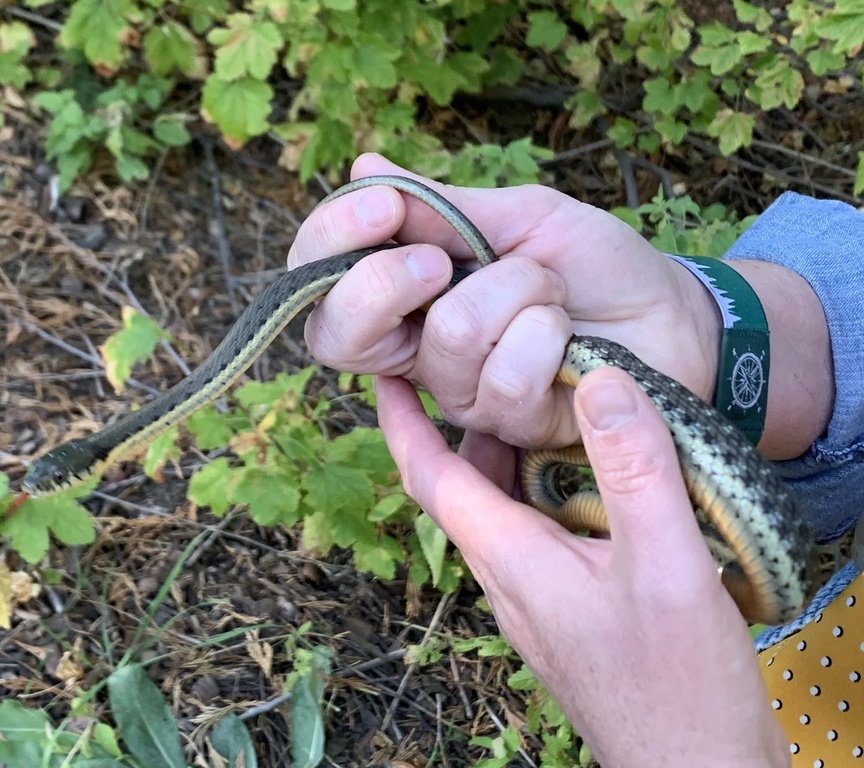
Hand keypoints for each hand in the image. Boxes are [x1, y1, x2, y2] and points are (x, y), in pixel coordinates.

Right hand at [289, 154, 720, 449]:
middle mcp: (418, 351)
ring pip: (449, 335)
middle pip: (339, 336)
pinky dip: (549, 330)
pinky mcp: (507, 425)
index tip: (381, 204)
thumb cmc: (593, 263)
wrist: (669, 312)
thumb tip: (362, 168)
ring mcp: (459, 393)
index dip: (330, 243)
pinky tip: (571, 336)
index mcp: (408, 295)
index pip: (322, 283)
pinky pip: (506, 371)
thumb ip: (440, 206)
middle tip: (444, 261)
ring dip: (518, 290)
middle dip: (387, 284)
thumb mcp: (517, 216)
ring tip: (552, 290)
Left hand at [375, 369, 788, 767]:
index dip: (401, 420)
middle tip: (484, 364)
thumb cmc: (678, 685)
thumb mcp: (664, 564)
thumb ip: (633, 471)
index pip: (430, 476)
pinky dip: (548, 488)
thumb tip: (600, 382)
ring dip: (511, 454)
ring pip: (504, 508)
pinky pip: (538, 532)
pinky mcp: (569, 611)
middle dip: (465, 423)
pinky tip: (593, 475)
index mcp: (509, 557)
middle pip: (465, 486)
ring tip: (542, 401)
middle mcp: (508, 576)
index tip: (386, 372)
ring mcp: (537, 598)